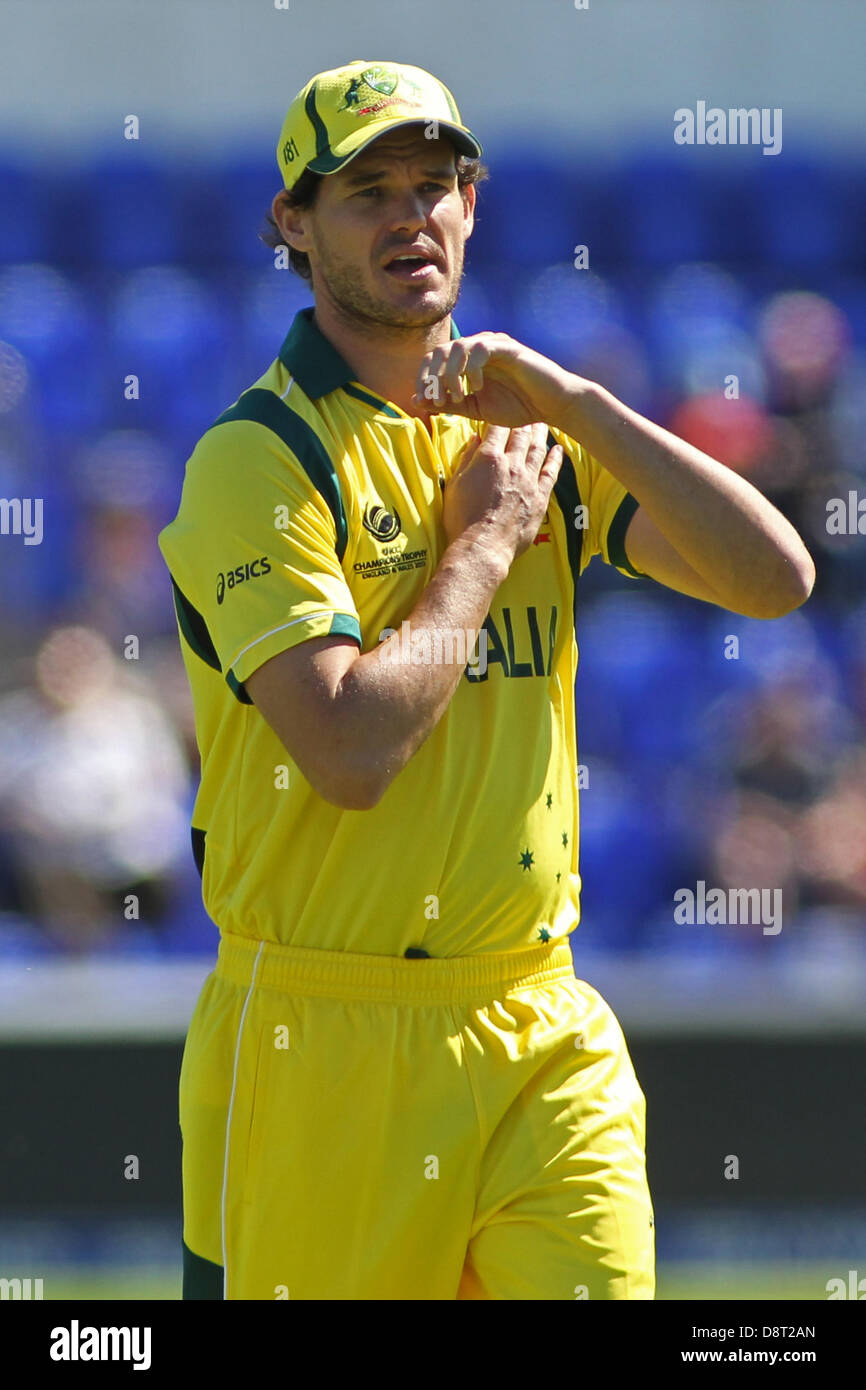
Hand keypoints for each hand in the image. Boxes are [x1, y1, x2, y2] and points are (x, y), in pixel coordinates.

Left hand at [412, 331, 573, 428]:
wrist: (553, 405)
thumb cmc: (519, 406)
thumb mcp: (476, 409)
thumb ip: (450, 403)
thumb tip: (418, 400)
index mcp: (468, 361)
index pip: (434, 360)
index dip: (424, 379)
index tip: (424, 402)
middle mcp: (478, 348)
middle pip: (440, 350)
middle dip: (432, 376)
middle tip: (437, 400)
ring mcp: (493, 344)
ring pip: (457, 347)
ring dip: (450, 374)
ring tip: (456, 396)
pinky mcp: (507, 347)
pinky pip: (480, 348)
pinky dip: (472, 369)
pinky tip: (477, 387)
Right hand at [443, 421, 563, 562]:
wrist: (482, 548)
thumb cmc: (461, 520)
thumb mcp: (454, 486)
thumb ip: (466, 459)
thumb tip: (475, 439)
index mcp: (488, 458)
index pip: (496, 428)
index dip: (498, 419)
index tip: (501, 413)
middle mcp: (511, 464)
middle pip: (520, 435)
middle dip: (523, 422)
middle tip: (527, 412)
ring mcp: (528, 480)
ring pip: (538, 449)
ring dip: (540, 434)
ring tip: (542, 423)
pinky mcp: (540, 497)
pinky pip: (551, 472)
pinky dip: (555, 459)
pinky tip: (558, 449)